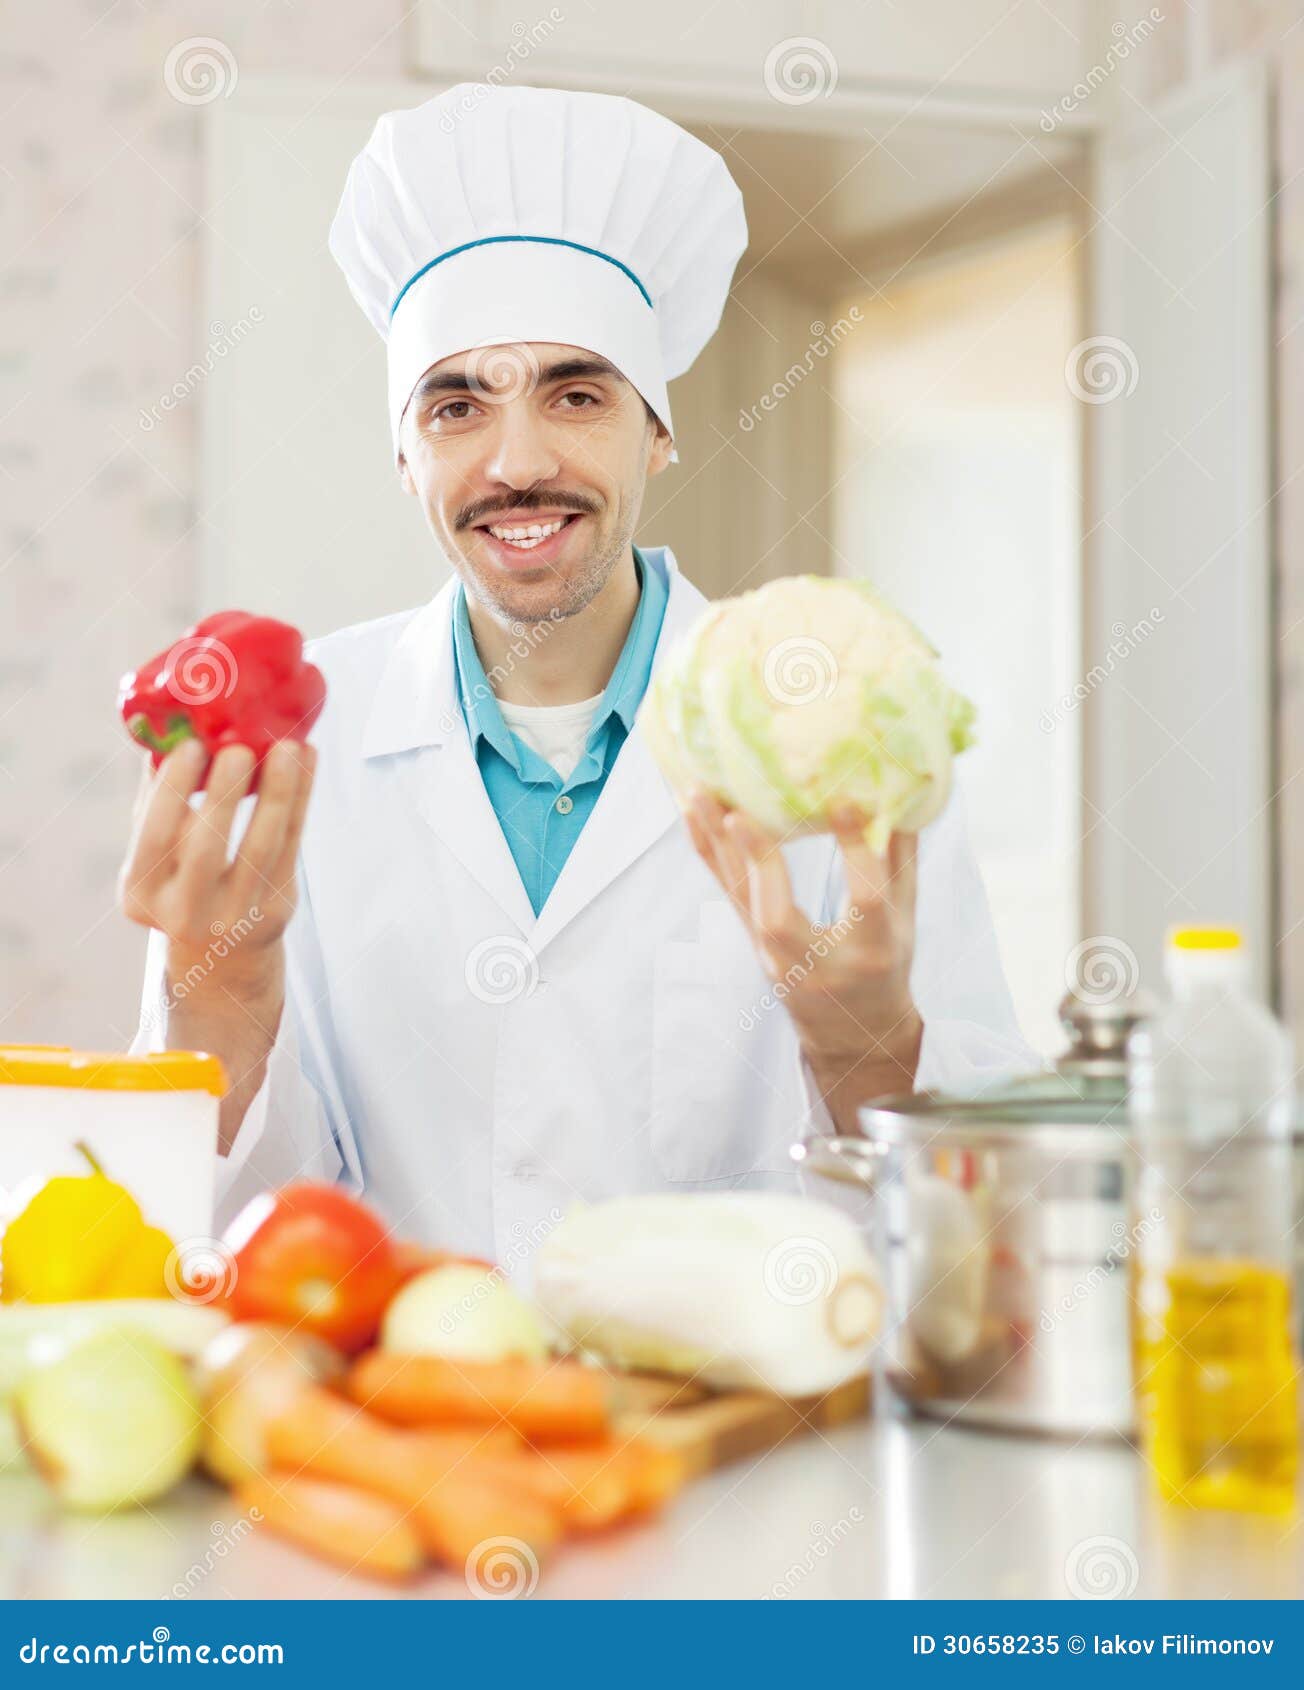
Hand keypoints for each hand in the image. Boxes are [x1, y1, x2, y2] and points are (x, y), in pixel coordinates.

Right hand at [118, 738, 315, 1151]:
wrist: (218, 957)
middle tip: (241, 747)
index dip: (174, 792)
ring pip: (261, 848)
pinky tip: (305, 762)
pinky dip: (300, 801)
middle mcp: (182, 913)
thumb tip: (167, 724)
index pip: (154, 838)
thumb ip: (157, 799)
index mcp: (139, 893)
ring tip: (288, 746)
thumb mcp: (156, 855)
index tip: (193, 747)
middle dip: (226, 795)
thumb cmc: (181, 882)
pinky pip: (292, 848)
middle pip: (207, 848)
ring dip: (279, 792)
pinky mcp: (275, 911)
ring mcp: (233, 917)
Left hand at [682, 793, 922, 1132]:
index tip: (842, 804)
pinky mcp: (753, 944)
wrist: (850, 1033)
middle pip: (778, 916)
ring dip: (717, 844)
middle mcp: (816, 962)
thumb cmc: (885, 967)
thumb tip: (897, 792)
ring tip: (698, 793)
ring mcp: (776, 957)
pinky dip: (708, 851)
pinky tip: (690, 814)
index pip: (865, 900)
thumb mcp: (907, 920)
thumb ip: (901, 860)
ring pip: (741, 899)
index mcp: (872, 951)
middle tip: (738, 812)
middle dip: (758, 861)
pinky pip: (727, 892)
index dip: (854, 852)